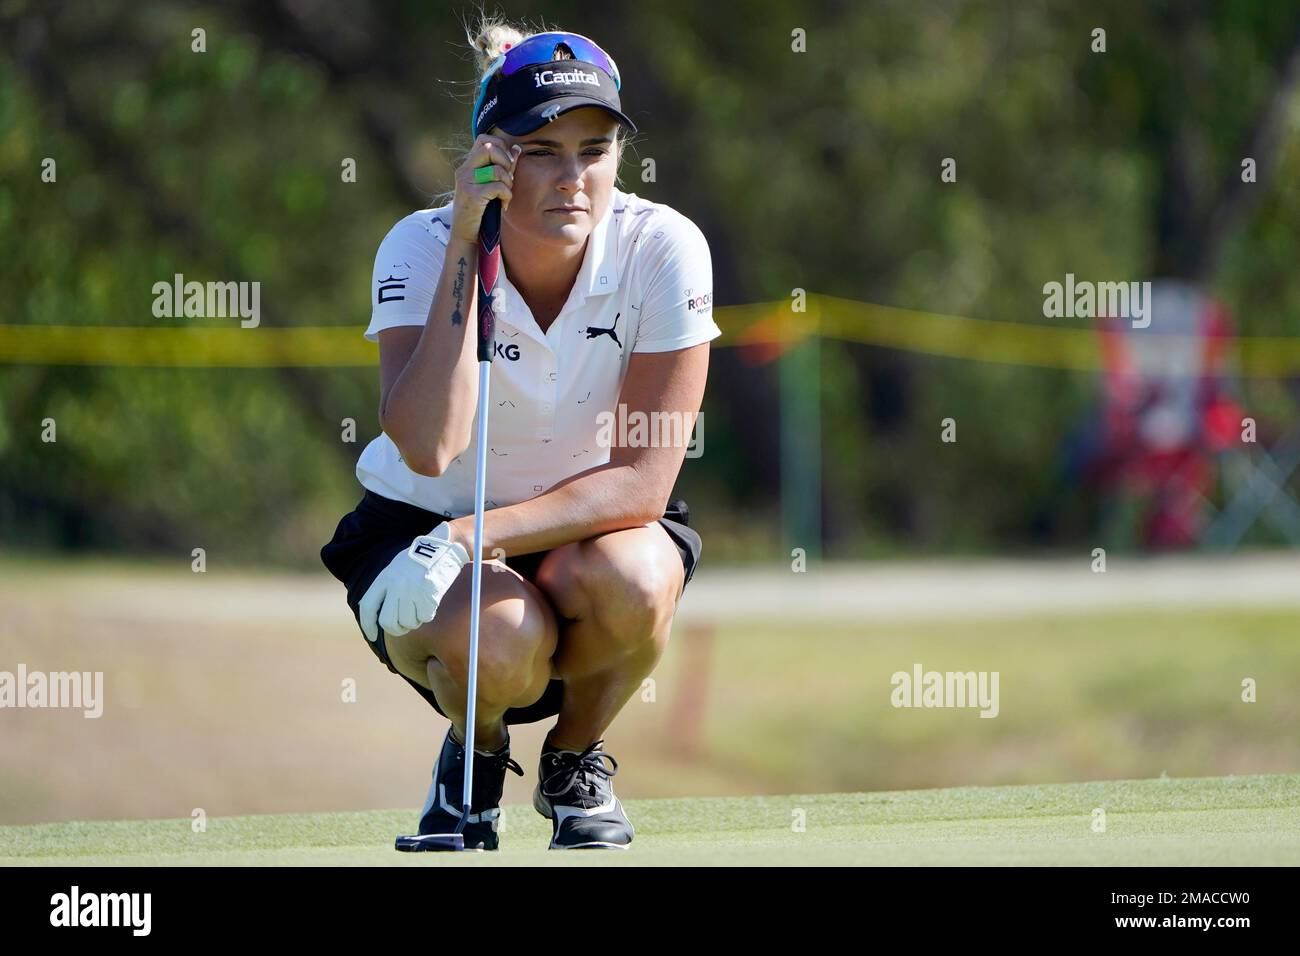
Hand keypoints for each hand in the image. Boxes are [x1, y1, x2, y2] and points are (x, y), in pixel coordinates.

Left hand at [358, 521, 469, 642]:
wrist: (444, 547)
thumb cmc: (422, 558)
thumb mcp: (398, 567)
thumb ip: (387, 586)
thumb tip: (376, 609)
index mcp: (385, 577)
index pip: (368, 606)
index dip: (368, 625)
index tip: (372, 635)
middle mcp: (396, 585)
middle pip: (387, 621)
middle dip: (396, 629)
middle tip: (404, 627)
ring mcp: (412, 591)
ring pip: (408, 622)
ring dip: (415, 620)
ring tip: (420, 607)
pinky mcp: (428, 595)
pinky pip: (425, 617)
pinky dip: (428, 614)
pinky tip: (431, 602)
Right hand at [451, 134, 521, 243]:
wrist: (466, 233)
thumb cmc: (481, 210)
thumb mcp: (490, 185)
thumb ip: (503, 167)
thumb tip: (517, 148)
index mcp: (468, 165)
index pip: (483, 139)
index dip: (500, 146)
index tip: (506, 163)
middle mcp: (464, 170)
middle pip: (489, 148)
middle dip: (506, 161)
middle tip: (508, 178)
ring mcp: (466, 182)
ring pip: (496, 169)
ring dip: (508, 182)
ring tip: (505, 194)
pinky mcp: (472, 196)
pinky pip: (497, 187)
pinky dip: (506, 195)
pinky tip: (503, 205)